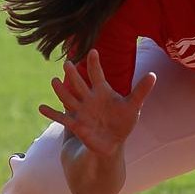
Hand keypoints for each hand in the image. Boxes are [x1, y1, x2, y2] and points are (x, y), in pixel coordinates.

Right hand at [36, 49, 154, 158]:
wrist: (113, 141)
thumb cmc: (123, 121)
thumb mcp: (134, 106)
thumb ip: (141, 90)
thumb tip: (153, 74)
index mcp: (103, 91)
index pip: (97, 74)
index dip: (95, 63)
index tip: (93, 51)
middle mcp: (89, 98)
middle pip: (80, 84)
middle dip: (74, 75)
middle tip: (68, 63)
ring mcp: (81, 111)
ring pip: (69, 98)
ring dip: (61, 90)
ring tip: (54, 81)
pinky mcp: (76, 125)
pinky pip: (62, 118)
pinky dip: (52, 113)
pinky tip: (41, 108)